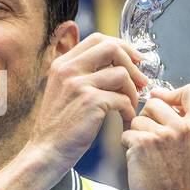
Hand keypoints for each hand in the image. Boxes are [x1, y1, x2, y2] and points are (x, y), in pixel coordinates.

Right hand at [26, 33, 148, 173]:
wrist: (47, 150)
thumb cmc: (60, 126)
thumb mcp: (64, 91)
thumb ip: (83, 74)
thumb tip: (115, 64)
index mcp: (63, 63)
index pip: (98, 39)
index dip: (122, 46)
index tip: (136, 60)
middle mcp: (69, 69)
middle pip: (112, 48)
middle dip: (133, 63)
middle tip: (142, 81)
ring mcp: (79, 84)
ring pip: (122, 74)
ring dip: (133, 92)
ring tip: (131, 106)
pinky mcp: (91, 102)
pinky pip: (123, 99)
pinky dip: (130, 110)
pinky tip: (126, 120)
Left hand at [122, 83, 189, 189]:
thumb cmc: (182, 184)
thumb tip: (174, 100)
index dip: (173, 93)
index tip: (164, 100)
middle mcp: (183, 127)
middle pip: (156, 102)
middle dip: (149, 117)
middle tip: (152, 139)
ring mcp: (163, 134)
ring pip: (138, 118)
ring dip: (137, 133)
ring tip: (147, 154)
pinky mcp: (143, 143)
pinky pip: (126, 133)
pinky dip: (128, 146)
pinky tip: (138, 161)